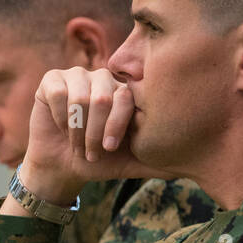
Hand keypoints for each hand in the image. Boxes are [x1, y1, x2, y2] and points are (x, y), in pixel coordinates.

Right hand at [19, 67, 157, 204]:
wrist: (63, 166)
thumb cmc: (99, 162)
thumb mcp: (130, 163)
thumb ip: (156, 162)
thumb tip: (189, 167)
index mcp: (124, 92)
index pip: (125, 98)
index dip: (116, 125)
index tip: (110, 149)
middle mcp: (103, 78)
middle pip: (101, 98)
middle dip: (94, 133)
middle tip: (91, 152)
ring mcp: (77, 75)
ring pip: (79, 98)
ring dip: (76, 130)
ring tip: (76, 145)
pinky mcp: (52, 79)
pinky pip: (58, 94)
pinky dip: (60, 118)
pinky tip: (61, 128)